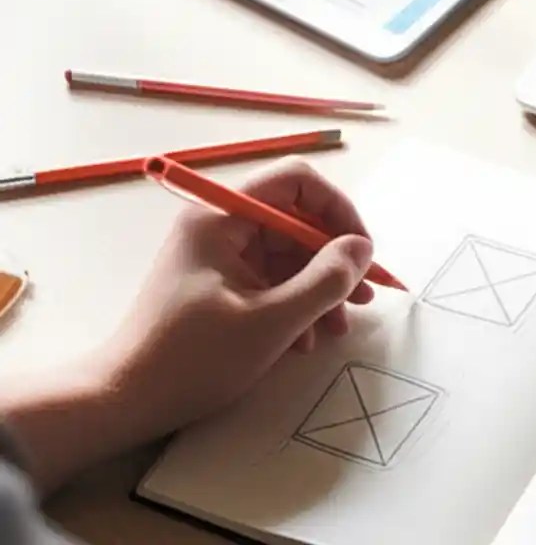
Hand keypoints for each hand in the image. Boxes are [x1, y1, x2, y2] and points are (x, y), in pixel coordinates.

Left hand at [0, 158, 377, 492]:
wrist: (126, 400)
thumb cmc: (193, 358)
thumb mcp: (272, 321)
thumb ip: (325, 281)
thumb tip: (362, 248)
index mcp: (221, 218)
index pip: (296, 182)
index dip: (337, 211)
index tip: (360, 253)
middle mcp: (219, 227)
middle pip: (296, 223)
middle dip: (333, 262)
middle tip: (363, 300)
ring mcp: (218, 257)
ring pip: (289, 257)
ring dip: (319, 292)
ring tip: (336, 331)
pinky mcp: (219, 286)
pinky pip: (272, 282)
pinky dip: (296, 306)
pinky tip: (305, 341)